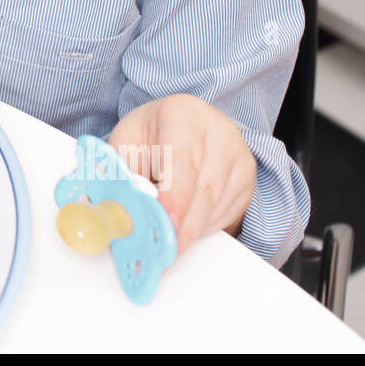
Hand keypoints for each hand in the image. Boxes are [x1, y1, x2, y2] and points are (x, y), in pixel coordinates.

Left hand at [106, 93, 255, 258]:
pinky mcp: (247, 179)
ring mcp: (238, 156)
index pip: (182, 158)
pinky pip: (227, 214)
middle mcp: (218, 132)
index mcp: (183, 115)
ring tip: (167, 244)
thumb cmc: (150, 136)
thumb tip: (118, 212)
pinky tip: (185, 231)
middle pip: (203, 188)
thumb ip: (122, 175)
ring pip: (216, 205)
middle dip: (182, 225)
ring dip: (190, 231)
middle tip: (163, 250)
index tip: (166, 221)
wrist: (179, 124)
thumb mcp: (126, 145)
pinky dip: (203, 229)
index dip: (175, 194)